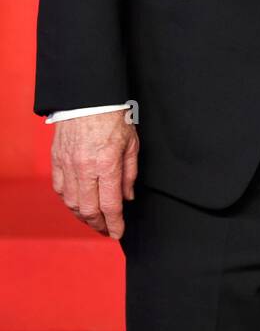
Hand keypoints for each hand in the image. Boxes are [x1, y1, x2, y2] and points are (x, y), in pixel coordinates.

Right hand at [50, 109, 138, 238]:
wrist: (88, 97)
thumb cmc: (113, 118)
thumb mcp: (131, 144)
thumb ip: (129, 174)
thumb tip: (127, 197)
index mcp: (107, 164)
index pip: (111, 205)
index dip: (115, 224)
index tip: (118, 232)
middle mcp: (85, 168)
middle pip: (89, 209)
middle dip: (99, 225)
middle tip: (106, 230)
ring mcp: (68, 165)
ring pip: (72, 203)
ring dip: (83, 216)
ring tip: (94, 220)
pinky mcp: (57, 160)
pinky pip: (60, 189)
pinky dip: (69, 201)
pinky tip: (78, 204)